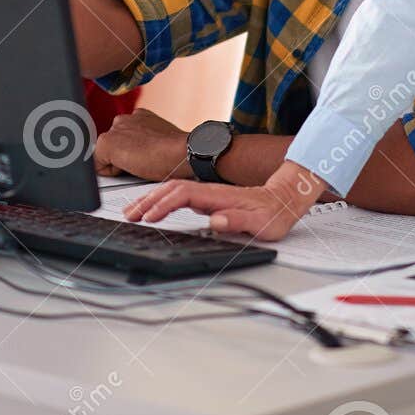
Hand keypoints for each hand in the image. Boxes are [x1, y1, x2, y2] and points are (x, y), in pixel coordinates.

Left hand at [93, 108, 189, 180]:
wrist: (182, 152)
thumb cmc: (178, 152)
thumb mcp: (162, 143)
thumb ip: (148, 143)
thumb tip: (146, 155)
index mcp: (139, 116)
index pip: (124, 139)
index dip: (133, 154)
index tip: (146, 158)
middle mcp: (125, 119)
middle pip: (112, 147)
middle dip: (123, 157)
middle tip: (144, 162)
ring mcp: (115, 130)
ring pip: (105, 156)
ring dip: (118, 164)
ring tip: (140, 165)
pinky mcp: (107, 142)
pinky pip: (99, 166)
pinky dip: (112, 173)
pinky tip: (132, 168)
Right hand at [122, 160, 329, 239]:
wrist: (285, 199)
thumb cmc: (274, 213)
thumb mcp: (261, 223)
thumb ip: (238, 220)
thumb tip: (215, 221)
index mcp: (218, 196)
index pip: (183, 196)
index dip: (164, 206)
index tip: (150, 218)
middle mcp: (209, 191)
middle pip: (171, 190)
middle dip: (148, 201)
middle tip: (129, 216)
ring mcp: (207, 194)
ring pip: (171, 191)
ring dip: (150, 199)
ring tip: (132, 212)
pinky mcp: (207, 199)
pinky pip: (177, 196)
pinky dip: (160, 201)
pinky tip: (152, 208)